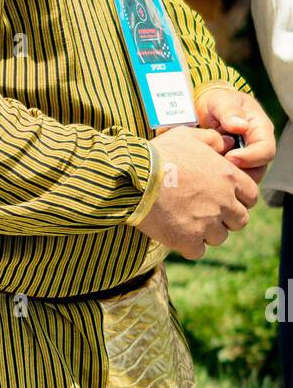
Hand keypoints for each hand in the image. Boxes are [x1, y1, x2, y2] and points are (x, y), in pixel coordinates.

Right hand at [137, 126, 258, 259]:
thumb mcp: (188, 135)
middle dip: (227, 218)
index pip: (251, 196)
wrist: (134, 177)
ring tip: (190, 223)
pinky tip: (178, 235)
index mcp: (228, 177)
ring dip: (208, 233)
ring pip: (219, 238)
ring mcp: (206, 223)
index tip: (226, 199)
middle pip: (240, 221)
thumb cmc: (160, 154)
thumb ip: (212, 139)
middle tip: (208, 213)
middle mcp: (223, 202)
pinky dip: (190, 247)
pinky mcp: (187, 240)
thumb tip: (228, 143)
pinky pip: (198, 252)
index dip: (240, 199)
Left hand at [194, 85, 275, 184]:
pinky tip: (207, 171)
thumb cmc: (216, 102)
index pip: (266, 150)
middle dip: (238, 172)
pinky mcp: (235, 167)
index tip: (228, 157)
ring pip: (246, 179)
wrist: (205, 110)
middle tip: (216, 167)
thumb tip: (241, 126)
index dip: (250, 158)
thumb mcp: (220, 101)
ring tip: (210, 168)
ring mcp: (247, 158)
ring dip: (229, 178)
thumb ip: (229, 112)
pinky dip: (221, 179)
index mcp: (261, 128)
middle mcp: (258, 146)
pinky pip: (233, 180)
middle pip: (258, 170)